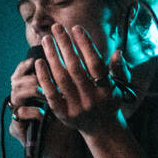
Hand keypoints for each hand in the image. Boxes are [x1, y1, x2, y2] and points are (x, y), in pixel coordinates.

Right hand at [8, 56, 79, 157]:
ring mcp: (17, 114)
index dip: (27, 64)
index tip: (38, 60)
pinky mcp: (17, 128)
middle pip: (16, 81)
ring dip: (32, 91)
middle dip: (31, 77)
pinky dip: (33, 112)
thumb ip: (67, 79)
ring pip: (15, 95)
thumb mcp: (69, 96)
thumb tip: (74, 57)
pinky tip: (44, 114)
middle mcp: (21, 100)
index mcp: (30, 89)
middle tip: (44, 79)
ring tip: (46, 94)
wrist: (64, 146)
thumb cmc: (68, 119)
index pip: (22, 71)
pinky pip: (20, 115)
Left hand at [32, 23, 131, 137]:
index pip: (95, 64)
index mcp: (107, 90)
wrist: (102, 130)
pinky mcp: (63, 115)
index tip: (76, 28)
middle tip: (56, 28)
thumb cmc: (109, 101)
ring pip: (62, 78)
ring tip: (46, 40)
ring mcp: (77, 107)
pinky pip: (51, 93)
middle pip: (76, 68)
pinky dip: (44, 77)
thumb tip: (117, 52)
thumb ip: (118, 69)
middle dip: (65, 45)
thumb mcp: (119, 86)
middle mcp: (92, 99)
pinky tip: (39, 62)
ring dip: (52, 56)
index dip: (86, 45)